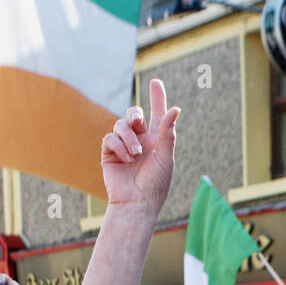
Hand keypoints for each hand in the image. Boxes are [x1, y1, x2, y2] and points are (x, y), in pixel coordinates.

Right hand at [101, 78, 179, 210]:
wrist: (136, 202)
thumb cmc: (156, 183)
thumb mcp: (165, 156)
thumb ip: (167, 132)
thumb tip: (175, 108)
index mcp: (156, 140)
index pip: (157, 114)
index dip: (157, 98)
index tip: (155, 82)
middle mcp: (140, 140)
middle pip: (133, 114)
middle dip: (134, 114)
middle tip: (138, 121)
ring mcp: (124, 146)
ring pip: (120, 125)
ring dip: (128, 138)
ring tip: (136, 154)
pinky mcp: (110, 153)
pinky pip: (110, 138)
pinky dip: (119, 147)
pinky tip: (126, 160)